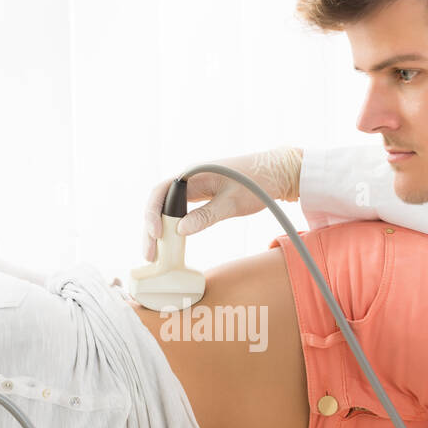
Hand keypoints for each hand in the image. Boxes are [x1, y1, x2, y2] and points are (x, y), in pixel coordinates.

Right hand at [141, 146, 302, 261]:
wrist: (277, 172)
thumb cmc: (258, 183)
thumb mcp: (232, 203)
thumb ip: (206, 216)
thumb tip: (180, 231)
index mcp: (193, 174)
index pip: (161, 192)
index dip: (152, 214)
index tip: (156, 235)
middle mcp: (189, 179)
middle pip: (159, 204)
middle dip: (151, 229)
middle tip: (150, 255)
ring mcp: (194, 188)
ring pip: (167, 210)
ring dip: (160, 231)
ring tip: (157, 255)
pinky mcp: (201, 196)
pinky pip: (179, 212)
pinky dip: (173, 228)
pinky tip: (171, 244)